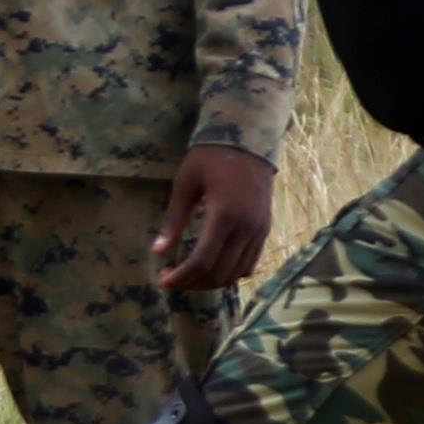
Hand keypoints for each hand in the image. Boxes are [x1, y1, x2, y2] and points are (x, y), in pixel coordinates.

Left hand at [154, 142, 276, 298]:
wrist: (249, 139)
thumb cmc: (211, 157)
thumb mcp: (186, 183)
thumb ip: (174, 219)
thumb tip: (158, 251)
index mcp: (224, 214)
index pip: (202, 261)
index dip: (181, 277)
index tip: (163, 280)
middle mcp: (246, 226)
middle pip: (219, 272)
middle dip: (193, 283)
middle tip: (172, 279)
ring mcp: (259, 229)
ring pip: (237, 272)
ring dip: (211, 281)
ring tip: (190, 276)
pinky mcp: (265, 228)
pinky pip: (251, 262)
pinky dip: (231, 272)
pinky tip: (213, 266)